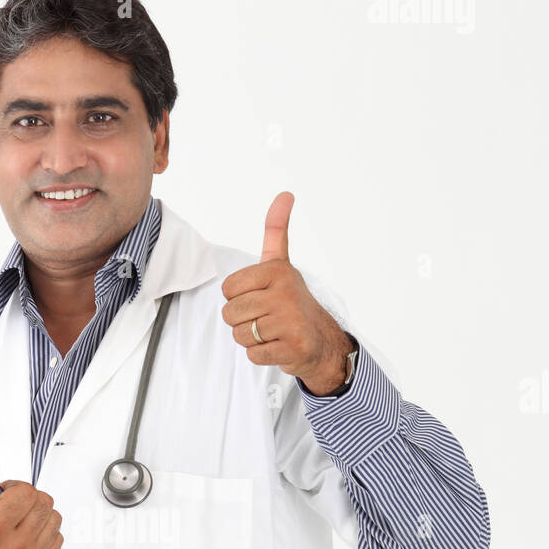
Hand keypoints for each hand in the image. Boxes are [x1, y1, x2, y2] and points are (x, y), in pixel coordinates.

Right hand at [0, 465, 62, 548]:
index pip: (26, 493)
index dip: (14, 488)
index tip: (2, 494)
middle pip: (44, 504)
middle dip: (28, 498)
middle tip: (10, 507)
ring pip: (54, 519)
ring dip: (38, 514)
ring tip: (17, 520)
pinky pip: (57, 539)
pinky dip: (44, 532)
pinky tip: (24, 535)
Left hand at [220, 191, 350, 394]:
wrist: (320, 340)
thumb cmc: (291, 301)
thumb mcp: (281, 263)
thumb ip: (276, 230)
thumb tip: (285, 193)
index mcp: (277, 271)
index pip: (227, 290)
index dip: (237, 298)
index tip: (258, 297)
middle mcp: (286, 293)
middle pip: (230, 314)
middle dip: (242, 321)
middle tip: (265, 318)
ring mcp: (291, 322)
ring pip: (240, 335)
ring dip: (251, 338)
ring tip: (271, 332)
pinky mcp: (293, 348)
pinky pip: (254, 355)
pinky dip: (261, 354)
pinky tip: (278, 346)